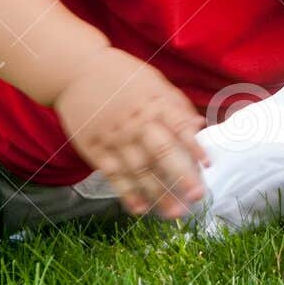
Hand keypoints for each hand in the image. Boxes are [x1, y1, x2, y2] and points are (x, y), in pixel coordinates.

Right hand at [53, 47, 208, 218]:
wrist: (75, 70)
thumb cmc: (122, 76)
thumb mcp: (153, 82)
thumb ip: (176, 104)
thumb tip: (200, 125)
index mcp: (154, 102)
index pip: (178, 126)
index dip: (194, 146)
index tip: (208, 165)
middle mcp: (136, 121)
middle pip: (161, 151)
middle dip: (181, 175)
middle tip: (196, 197)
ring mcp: (114, 136)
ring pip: (138, 169)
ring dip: (157, 193)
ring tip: (173, 213)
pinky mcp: (94, 148)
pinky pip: (113, 174)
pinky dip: (126, 193)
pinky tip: (139, 209)